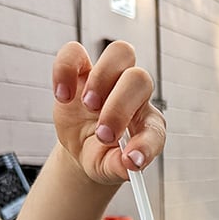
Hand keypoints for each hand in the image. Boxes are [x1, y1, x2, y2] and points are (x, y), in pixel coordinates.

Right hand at [51, 40, 165, 184]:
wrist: (83, 146)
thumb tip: (128, 164)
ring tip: (88, 106)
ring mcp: (109, 79)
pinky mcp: (81, 70)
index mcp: (147, 125)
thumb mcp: (109, 168)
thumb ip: (119, 167)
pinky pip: (75, 51)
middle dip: (119, 107)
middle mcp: (135, 97)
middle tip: (103, 134)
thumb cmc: (103, 156)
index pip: (155, 128)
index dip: (146, 144)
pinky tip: (63, 96)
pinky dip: (65, 69)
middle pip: (140, 79)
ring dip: (102, 78)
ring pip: (121, 53)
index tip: (130, 161)